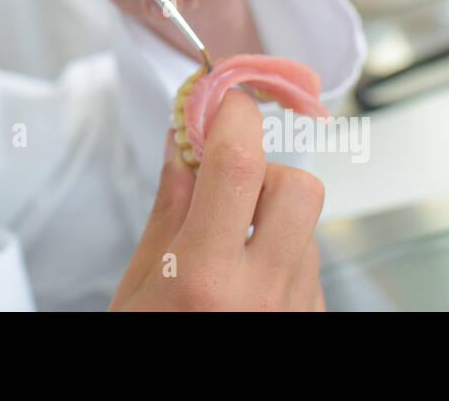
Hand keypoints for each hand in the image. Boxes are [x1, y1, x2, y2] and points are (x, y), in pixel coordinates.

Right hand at [109, 88, 325, 310]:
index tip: (223, 101)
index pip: (239, 165)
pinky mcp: (313, 320)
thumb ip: (167, 214)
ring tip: (229, 253)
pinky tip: (247, 284)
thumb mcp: (135, 288)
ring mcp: (295, 310)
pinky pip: (308, 266)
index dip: (234, 116)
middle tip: (228, 191)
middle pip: (298, 186)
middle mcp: (261, 294)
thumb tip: (182, 147)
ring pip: (306, 226)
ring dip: (270, 220)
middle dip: (264, 170)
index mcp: (204, 279)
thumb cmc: (145, 346)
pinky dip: (280, 259)